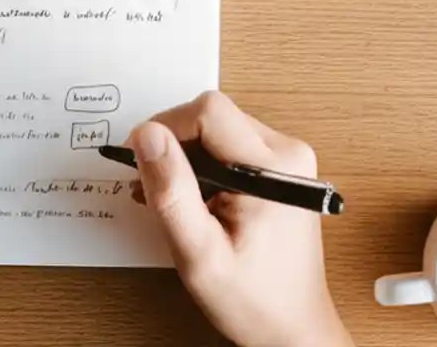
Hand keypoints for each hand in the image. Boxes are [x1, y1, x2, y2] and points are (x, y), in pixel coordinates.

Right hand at [129, 92, 351, 346]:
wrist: (293, 329)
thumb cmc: (254, 300)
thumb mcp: (199, 253)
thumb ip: (171, 191)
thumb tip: (147, 135)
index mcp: (274, 168)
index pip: (209, 110)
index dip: (166, 128)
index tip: (143, 163)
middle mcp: (288, 153)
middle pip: (213, 116)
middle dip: (175, 145)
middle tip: (154, 190)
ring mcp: (288, 160)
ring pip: (219, 128)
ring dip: (187, 157)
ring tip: (175, 202)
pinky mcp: (282, 169)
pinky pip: (231, 146)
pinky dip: (204, 165)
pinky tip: (194, 200)